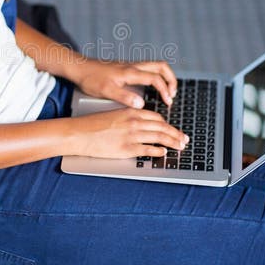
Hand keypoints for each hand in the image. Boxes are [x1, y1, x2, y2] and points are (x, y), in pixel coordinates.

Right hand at [70, 105, 188, 158]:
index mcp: (131, 112)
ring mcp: (132, 136)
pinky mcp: (127, 149)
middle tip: (184, 139)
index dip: (168, 125)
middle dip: (176, 134)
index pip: (157, 118)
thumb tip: (142, 125)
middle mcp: (134, 122)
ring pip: (160, 138)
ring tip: (180, 147)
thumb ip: (130, 119)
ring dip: (173, 142)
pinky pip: (148, 150)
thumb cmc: (93, 125)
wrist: (80, 133)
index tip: (173, 129)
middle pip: (162, 127)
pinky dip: (158, 151)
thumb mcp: (115, 115)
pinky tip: (163, 153)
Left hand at [72, 57, 177, 108]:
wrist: (79, 68)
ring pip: (156, 66)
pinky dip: (157, 77)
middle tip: (173, 94)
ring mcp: (131, 65)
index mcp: (130, 72)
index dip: (165, 90)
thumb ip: (124, 97)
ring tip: (167, 91)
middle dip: (171, 79)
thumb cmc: (91, 79)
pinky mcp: (127, 67)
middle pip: (161, 66)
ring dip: (165, 77)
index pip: (155, 78)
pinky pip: (148, 69)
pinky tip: (153, 88)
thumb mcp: (106, 91)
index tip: (168, 102)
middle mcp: (133, 66)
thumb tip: (141, 103)